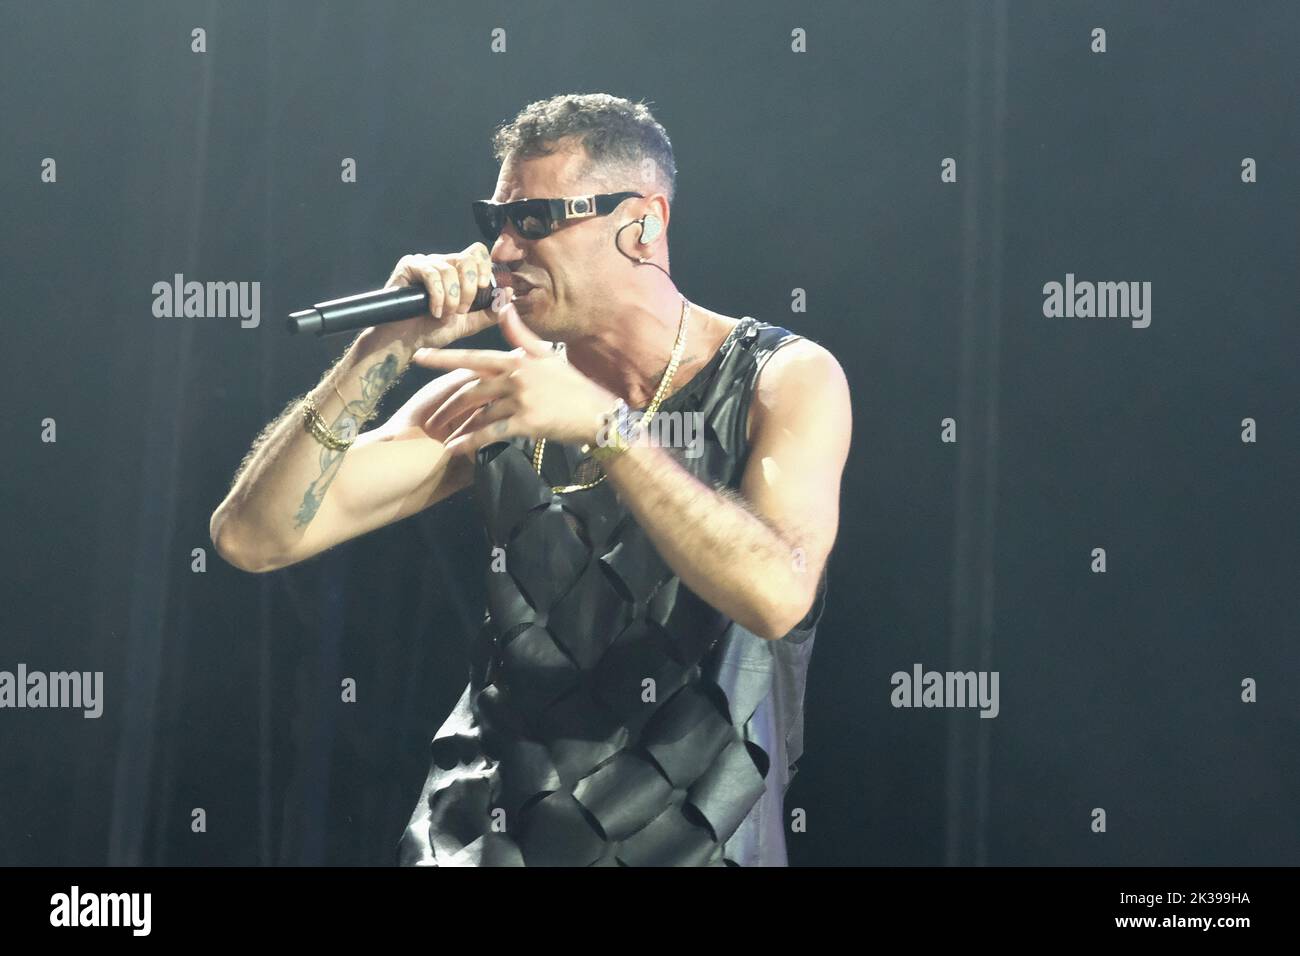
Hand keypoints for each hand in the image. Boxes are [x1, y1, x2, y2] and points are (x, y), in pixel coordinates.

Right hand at [381, 243, 510, 348]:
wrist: (406, 341)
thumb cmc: (433, 330)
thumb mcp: (469, 323)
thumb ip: (490, 310)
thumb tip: (509, 293)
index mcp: (457, 271)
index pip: (477, 252)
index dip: (484, 268)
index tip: (482, 288)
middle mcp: (442, 262)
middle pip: (467, 258)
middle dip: (469, 289)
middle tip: (461, 310)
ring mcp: (425, 262)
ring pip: (449, 269)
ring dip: (451, 298)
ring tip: (445, 314)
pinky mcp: (408, 266)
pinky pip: (431, 274)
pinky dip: (437, 296)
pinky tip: (434, 311)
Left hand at [409, 304, 618, 457]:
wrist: (596, 413)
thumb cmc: (571, 385)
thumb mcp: (547, 355)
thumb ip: (520, 334)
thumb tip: (504, 306)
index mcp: (517, 361)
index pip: (475, 357)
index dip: (445, 358)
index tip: (420, 357)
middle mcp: (515, 378)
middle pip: (471, 390)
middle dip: (447, 403)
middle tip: (427, 415)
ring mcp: (520, 401)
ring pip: (479, 412)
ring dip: (458, 425)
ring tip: (441, 435)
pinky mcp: (525, 423)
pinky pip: (491, 433)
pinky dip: (470, 442)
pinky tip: (454, 449)